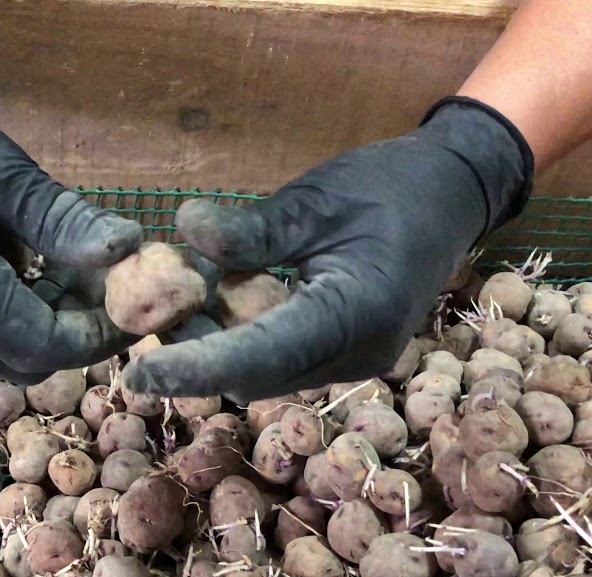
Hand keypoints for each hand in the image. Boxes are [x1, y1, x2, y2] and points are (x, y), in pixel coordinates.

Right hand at [0, 25, 142, 383]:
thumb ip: (62, 220)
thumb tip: (129, 250)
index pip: (39, 342)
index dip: (95, 332)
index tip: (135, 298)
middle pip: (23, 362)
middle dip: (76, 336)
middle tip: (112, 287)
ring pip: (1, 356)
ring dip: (47, 329)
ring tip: (77, 274)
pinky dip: (16, 318)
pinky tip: (35, 273)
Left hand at [123, 98, 533, 400]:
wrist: (453, 193)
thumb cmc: (391, 185)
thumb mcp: (317, 197)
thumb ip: (253, 228)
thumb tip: (185, 229)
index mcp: (358, 312)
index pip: (263, 354)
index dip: (197, 366)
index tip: (138, 373)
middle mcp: (358, 354)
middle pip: (258, 374)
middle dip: (195, 356)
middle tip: (139, 317)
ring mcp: (353, 360)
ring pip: (265, 373)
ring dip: (214, 348)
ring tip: (166, 305)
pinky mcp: (343, 353)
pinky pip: (280, 359)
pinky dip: (239, 338)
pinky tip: (207, 305)